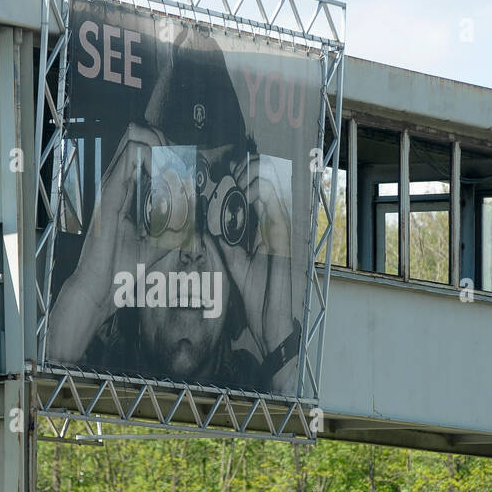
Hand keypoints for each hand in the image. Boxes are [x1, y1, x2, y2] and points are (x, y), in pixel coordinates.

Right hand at [46, 122, 168, 361]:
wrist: (103, 286)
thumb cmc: (123, 268)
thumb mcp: (158, 245)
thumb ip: (174, 231)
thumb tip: (194, 225)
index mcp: (126, 190)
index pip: (147, 150)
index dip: (170, 151)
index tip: (188, 170)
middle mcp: (117, 182)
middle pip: (141, 135)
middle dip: (168, 143)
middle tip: (184, 166)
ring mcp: (112, 183)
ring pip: (135, 137)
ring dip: (162, 146)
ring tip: (176, 169)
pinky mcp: (110, 191)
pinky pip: (132, 155)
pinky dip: (154, 158)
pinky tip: (166, 179)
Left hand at [215, 154, 295, 355]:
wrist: (268, 320)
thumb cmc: (257, 296)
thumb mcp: (234, 266)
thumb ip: (224, 247)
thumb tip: (207, 231)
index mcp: (261, 234)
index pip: (253, 200)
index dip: (242, 183)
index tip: (225, 175)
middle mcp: (271, 230)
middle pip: (265, 191)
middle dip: (249, 175)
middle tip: (231, 171)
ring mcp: (279, 234)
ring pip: (273, 195)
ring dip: (256, 181)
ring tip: (239, 177)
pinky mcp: (284, 241)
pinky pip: (277, 212)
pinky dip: (264, 199)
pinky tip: (249, 194)